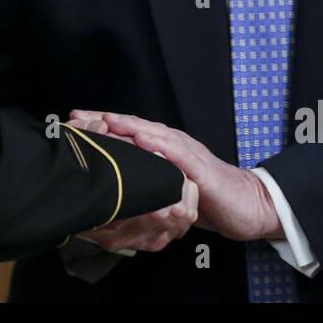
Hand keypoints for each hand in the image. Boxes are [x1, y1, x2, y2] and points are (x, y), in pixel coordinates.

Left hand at [77, 110, 281, 242]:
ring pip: (154, 135)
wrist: (248, 206)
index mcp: (165, 148)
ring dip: (128, 127)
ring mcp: (189, 155)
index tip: (74, 121)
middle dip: (106, 120)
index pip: (129, 131)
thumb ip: (147, 177)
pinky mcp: (202, 171)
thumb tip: (114, 177)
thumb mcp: (169, 186)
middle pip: (135, 126)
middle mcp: (175, 145)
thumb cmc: (207, 197)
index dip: (102, 125)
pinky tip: (143, 141)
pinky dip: (160, 147)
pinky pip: (179, 156)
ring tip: (104, 121)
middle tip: (78, 116)